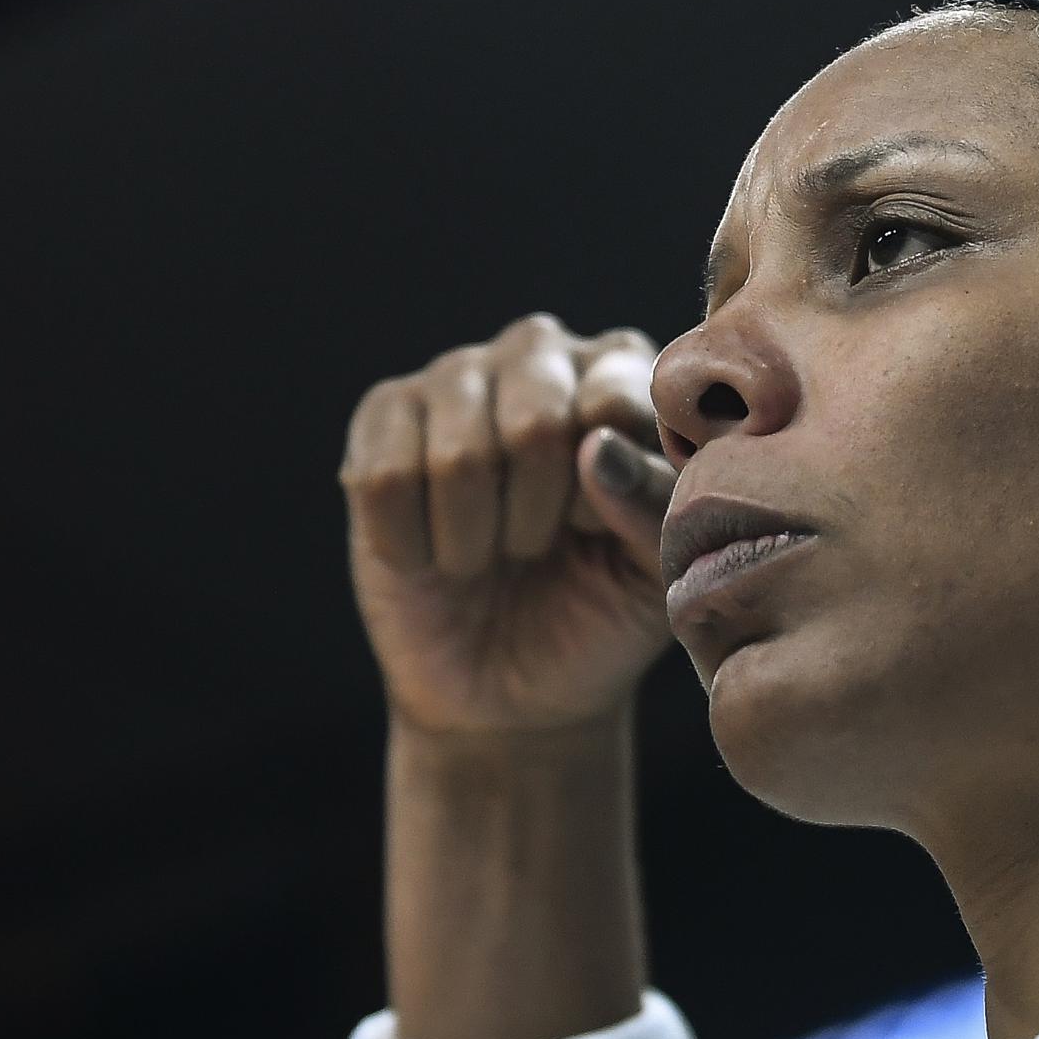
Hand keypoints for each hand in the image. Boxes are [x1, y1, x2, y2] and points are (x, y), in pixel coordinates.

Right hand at [340, 314, 676, 736]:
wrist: (511, 683)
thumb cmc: (602, 609)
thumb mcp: (654, 569)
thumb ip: (653, 504)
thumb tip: (597, 448)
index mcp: (627, 375)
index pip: (614, 398)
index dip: (607, 488)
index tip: (600, 529)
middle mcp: (545, 355)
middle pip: (535, 421)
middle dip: (537, 516)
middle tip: (539, 546)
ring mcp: (459, 376)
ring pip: (457, 454)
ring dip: (475, 538)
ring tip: (492, 550)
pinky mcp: (384, 414)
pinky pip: (384, 477)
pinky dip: (414, 544)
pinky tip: (433, 553)